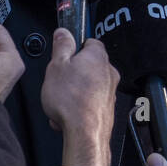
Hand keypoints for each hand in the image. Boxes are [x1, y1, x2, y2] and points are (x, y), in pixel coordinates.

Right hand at [41, 29, 118, 165]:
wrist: (85, 133)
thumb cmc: (71, 100)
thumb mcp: (56, 65)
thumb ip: (61, 46)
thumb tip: (64, 32)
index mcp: (97, 56)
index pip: (89, 41)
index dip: (73, 47)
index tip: (63, 54)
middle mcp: (108, 72)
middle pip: (87, 65)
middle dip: (72, 72)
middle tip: (58, 79)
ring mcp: (110, 91)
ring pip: (88, 85)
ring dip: (74, 91)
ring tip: (61, 100)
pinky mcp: (107, 108)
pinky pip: (90, 102)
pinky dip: (79, 106)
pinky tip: (67, 113)